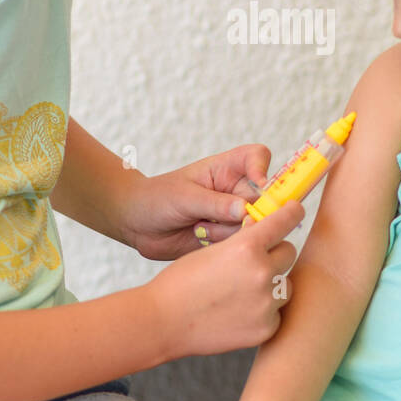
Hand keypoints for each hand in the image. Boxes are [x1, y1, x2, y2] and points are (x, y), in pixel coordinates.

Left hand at [121, 144, 270, 260]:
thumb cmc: (157, 198)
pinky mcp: (227, 237)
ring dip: (228, 231)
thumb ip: (215, 204)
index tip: (259, 184)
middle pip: (263, 199)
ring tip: (200, 227)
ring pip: (252, 225)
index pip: (257, 156)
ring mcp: (232, 215)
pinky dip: (222, 244)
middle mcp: (234, 190)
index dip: (263, 168)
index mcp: (226, 168)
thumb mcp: (184, 197)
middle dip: (248, 213)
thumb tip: (246, 210)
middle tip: (228, 220)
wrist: (137, 224)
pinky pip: (239, 244)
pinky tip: (200, 238)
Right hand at [147, 201, 302, 358]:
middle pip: (289, 252)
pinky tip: (238, 313)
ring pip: (285, 285)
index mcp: (247, 247)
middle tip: (253, 263)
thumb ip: (245, 242)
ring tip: (241, 293)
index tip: (295, 210)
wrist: (163, 322)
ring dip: (271, 285)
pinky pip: (276, 313)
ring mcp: (266, 303)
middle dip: (274, 254)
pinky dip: (263, 313)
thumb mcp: (213, 249)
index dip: (291, 212)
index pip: (285, 220)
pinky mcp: (266, 328)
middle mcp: (262, 272)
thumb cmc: (181, 282)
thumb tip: (268, 232)